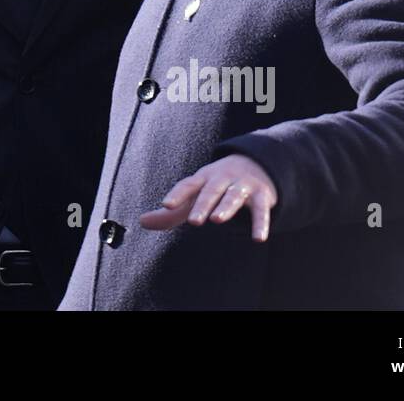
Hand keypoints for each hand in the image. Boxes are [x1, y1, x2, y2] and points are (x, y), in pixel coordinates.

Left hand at [139, 154, 277, 241]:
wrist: (255, 164)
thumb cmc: (216, 185)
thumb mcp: (195, 195)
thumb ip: (172, 212)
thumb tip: (142, 222)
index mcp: (202, 178)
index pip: (187, 185)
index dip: (177, 194)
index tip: (166, 205)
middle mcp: (221, 179)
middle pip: (210, 191)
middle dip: (202, 204)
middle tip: (194, 221)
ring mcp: (242, 185)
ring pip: (233, 196)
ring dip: (226, 206)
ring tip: (217, 219)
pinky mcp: (261, 195)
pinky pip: (260, 210)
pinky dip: (260, 223)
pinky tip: (258, 238)